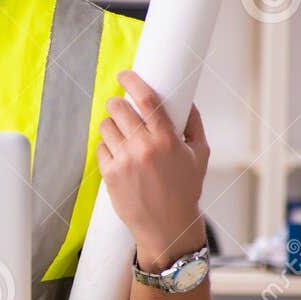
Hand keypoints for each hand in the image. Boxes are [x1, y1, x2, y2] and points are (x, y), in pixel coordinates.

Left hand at [96, 70, 209, 271]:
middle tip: (119, 106)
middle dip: (116, 103)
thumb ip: (193, 124)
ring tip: (122, 134)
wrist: (167, 225)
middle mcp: (143, 148)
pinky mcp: (109, 174)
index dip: (131, 81)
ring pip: (106, 127)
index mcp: (167, 139)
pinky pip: (101, 147)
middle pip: (118, 108)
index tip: (124, 74)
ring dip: (111, 125)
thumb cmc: (185, 188)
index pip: (146, 99)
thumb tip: (187, 99)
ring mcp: (124, 161)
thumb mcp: (199, 155)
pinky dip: (108, 147)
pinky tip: (119, 155)